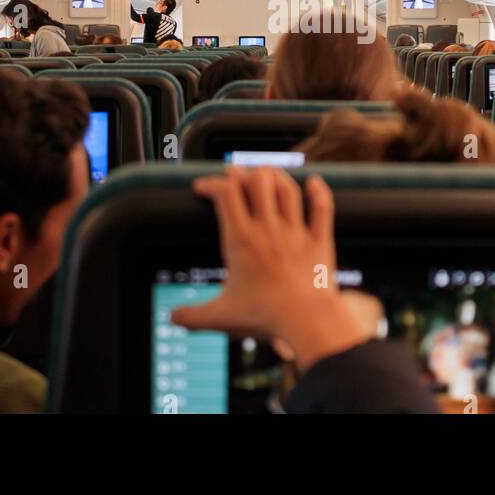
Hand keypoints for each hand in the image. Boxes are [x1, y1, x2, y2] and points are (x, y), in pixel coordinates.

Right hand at [172, 168, 369, 372]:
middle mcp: (269, 228)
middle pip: (257, 181)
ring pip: (287, 189)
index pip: (225, 194)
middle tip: (234, 176)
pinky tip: (313, 181)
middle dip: (242, 173)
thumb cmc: (264, 316)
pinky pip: (322, 208)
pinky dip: (319, 192)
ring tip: (265, 174)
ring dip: (275, 176)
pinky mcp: (319, 241)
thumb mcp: (222, 316)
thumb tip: (172, 318)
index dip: (211, 183)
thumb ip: (194, 316)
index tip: (202, 187)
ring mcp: (296, 232)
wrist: (306, 320)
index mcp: (242, 240)